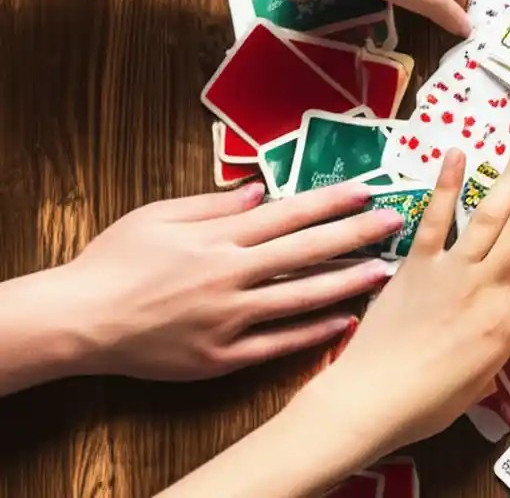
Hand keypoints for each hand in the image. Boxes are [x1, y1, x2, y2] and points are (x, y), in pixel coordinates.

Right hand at [61, 182, 400, 379]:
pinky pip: (279, 344)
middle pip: (307, 252)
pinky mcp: (223, 356)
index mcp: (217, 239)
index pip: (289, 215)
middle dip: (356, 235)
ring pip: (303, 298)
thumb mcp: (157, 216)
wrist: (78, 323)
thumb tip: (260, 190)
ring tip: (386, 272)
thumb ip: (213, 203)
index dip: (332, 202)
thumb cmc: (113, 264)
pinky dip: (314, 333)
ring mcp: (230, 319)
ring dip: (348, 282)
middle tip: (395, 224)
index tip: (368, 190)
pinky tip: (345, 320)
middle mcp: (230, 276)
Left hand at [296, 134, 509, 454]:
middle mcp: (487, 286)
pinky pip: (435, 220)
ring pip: (490, 214)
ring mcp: (451, 271)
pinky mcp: (415, 266)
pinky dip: (447, 186)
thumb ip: (502, 341)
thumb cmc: (430, 404)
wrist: (370, 401)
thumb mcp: (485, 380)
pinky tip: (458, 153)